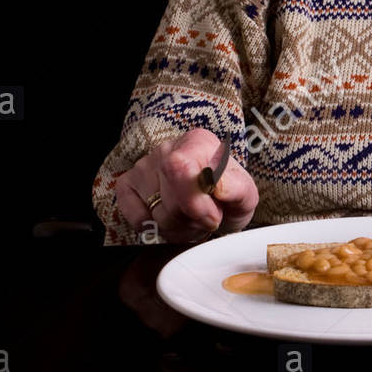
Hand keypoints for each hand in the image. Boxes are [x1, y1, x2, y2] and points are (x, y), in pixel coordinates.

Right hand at [115, 129, 258, 243]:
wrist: (214, 202)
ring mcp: (143, 167)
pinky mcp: (126, 185)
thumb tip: (218, 185)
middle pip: (171, 202)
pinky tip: (170, 218)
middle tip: (206, 216)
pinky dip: (154, 228)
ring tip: (190, 217)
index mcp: (197, 143)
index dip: (196, 203)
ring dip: (178, 228)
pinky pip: (136, 219)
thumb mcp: (245, 194)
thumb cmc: (228, 196)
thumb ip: (237, 189)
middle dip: (192, 221)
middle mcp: (166, 150)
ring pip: (155, 215)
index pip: (180, 169)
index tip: (213, 216)